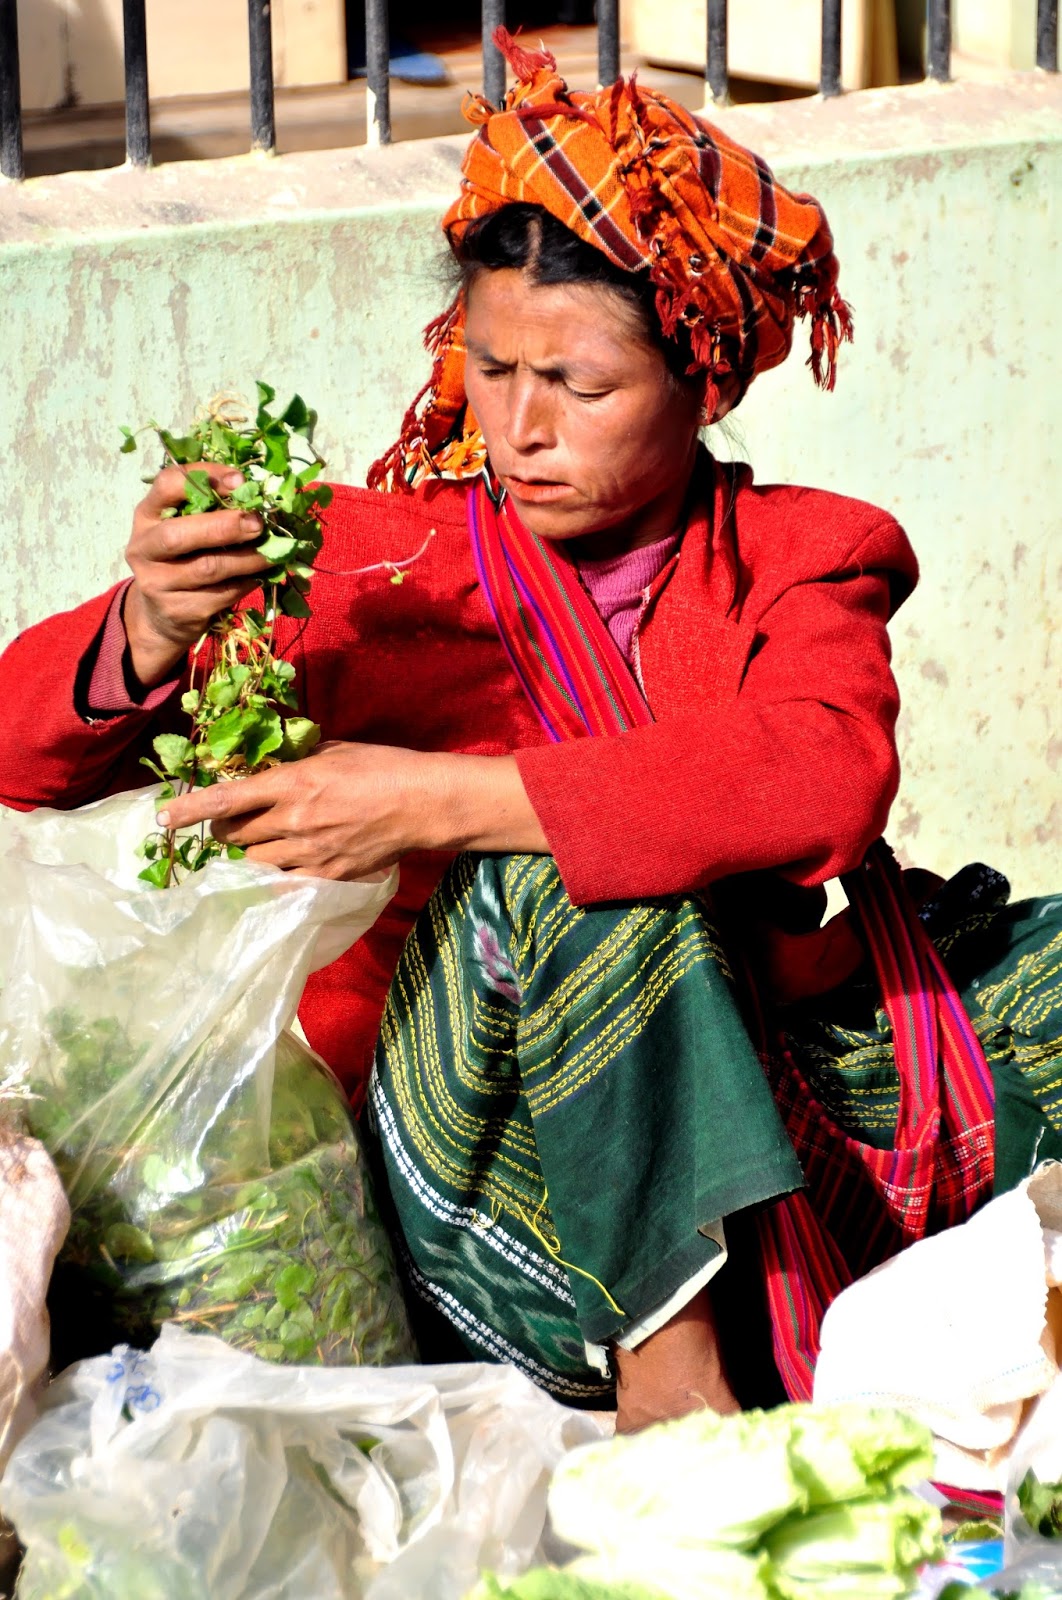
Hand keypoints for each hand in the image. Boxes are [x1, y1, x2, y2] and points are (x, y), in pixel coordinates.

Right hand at [124, 462, 267, 686]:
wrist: (162, 616)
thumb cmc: (182, 559)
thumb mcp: (184, 528)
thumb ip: (208, 509)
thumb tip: (256, 494)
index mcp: (146, 515)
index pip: (167, 484)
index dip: (204, 477)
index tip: (240, 480)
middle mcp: (143, 548)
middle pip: (178, 534)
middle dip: (224, 526)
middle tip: (258, 523)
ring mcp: (156, 583)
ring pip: (207, 568)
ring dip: (246, 558)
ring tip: (272, 552)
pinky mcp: (177, 611)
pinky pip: (219, 595)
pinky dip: (245, 583)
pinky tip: (260, 576)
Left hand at [155, 742, 548, 879]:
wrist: (423, 804)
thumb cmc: (383, 767)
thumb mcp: (334, 751)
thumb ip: (296, 759)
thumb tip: (269, 762)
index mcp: (292, 782)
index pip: (226, 799)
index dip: (188, 810)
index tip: (162, 819)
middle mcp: (293, 820)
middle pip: (232, 836)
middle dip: (222, 831)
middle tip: (228, 825)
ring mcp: (309, 853)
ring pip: (254, 862)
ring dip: (247, 853)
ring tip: (259, 843)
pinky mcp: (326, 875)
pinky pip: (284, 882)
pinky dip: (276, 873)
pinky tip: (284, 864)